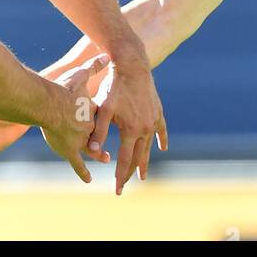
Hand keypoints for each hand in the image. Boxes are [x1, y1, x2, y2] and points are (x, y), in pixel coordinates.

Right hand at [40, 54, 111, 183]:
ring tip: (106, 159)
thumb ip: (93, 66)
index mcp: (94, 111)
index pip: (103, 117)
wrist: (49, 104)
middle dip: (106, 139)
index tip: (114, 118)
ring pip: (93, 151)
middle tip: (114, 142)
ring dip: (99, 155)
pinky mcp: (70, 150)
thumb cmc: (62, 89)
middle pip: (100, 135)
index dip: (106, 117)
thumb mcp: (80, 75)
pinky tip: (88, 180)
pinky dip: (83, 172)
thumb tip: (105, 54)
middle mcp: (91, 128)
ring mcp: (81, 141)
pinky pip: (78, 165)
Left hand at [89, 58, 167, 194]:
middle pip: (138, 157)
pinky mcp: (158, 112)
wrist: (132, 67)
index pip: (125, 160)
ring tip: (143, 175)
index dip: (121, 176)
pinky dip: (161, 140)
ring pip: (149, 146)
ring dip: (145, 161)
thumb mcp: (103, 109)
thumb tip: (93, 152)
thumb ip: (98, 131)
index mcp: (131, 130)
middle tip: (125, 185)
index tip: (118, 189)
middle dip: (131, 173)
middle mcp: (145, 128)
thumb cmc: (114, 86)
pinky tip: (162, 148)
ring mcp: (153, 120)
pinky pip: (161, 130)